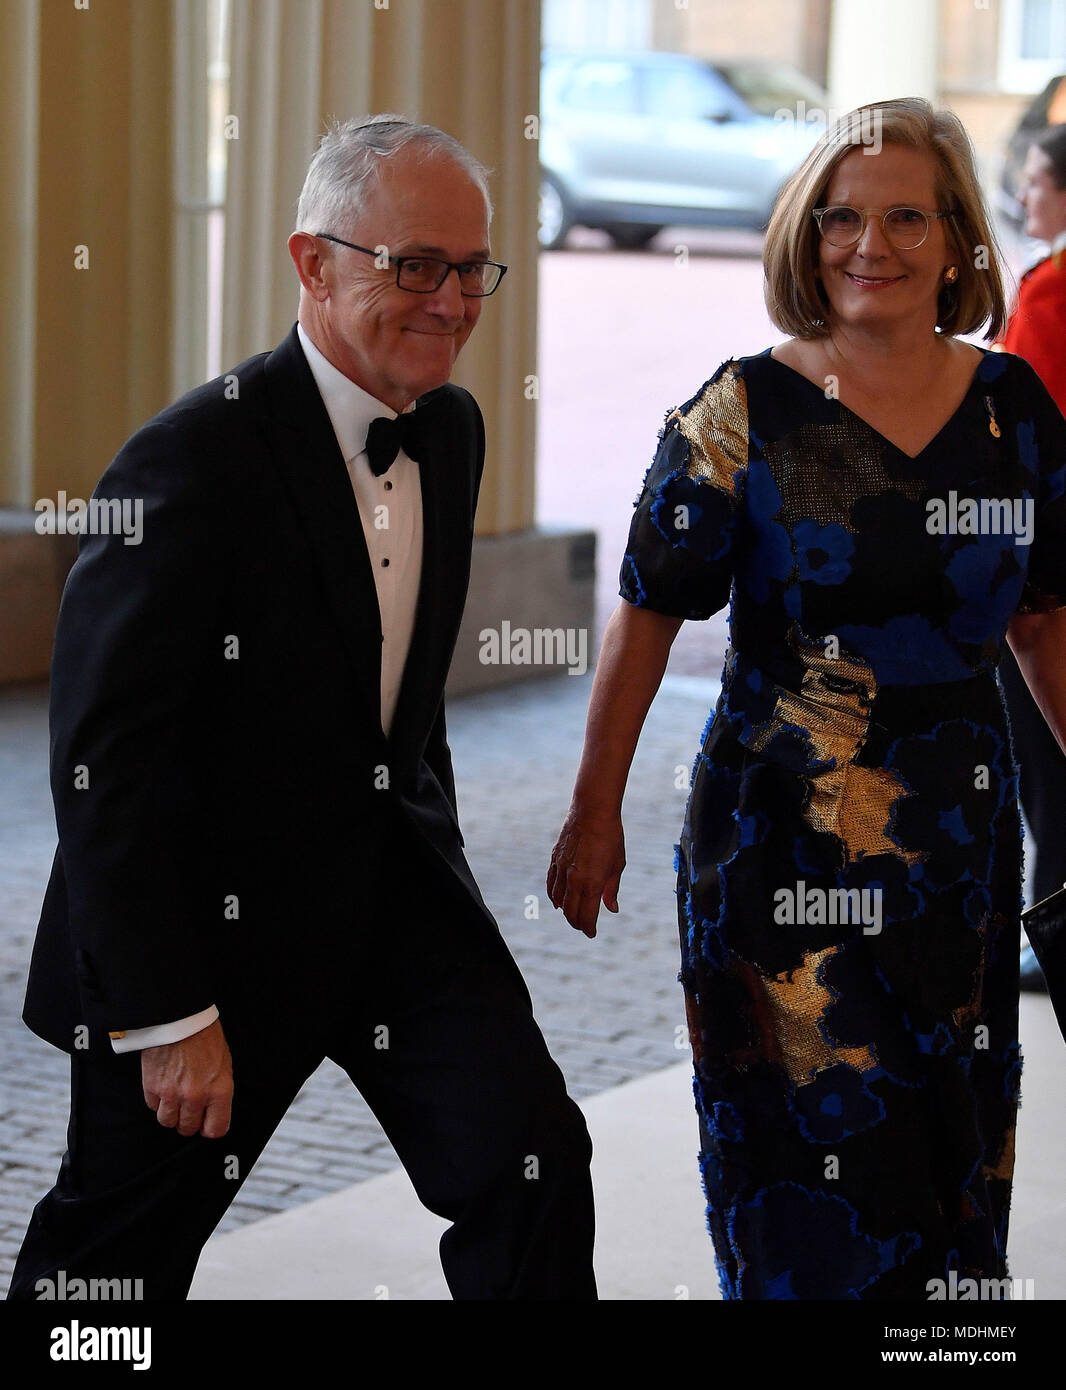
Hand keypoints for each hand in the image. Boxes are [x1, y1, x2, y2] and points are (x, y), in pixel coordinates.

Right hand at [141, 1019, 232, 1138]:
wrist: (179, 1017)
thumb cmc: (204, 1036)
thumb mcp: (224, 1063)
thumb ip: (218, 1090)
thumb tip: (215, 1110)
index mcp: (219, 1090)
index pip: (216, 1129)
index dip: (211, 1128)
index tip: (207, 1124)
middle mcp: (195, 1097)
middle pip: (188, 1129)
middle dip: (190, 1121)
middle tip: (190, 1109)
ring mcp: (172, 1094)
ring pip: (168, 1122)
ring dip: (172, 1113)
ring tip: (175, 1098)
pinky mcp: (152, 1087)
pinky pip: (153, 1107)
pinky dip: (158, 1101)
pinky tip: (164, 1086)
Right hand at [547, 807, 624, 937]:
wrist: (592, 812)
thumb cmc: (610, 837)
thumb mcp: (617, 865)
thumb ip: (612, 890)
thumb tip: (612, 908)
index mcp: (592, 884)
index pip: (587, 916)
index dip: (589, 928)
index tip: (592, 933)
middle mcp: (574, 880)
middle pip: (570, 912)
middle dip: (577, 923)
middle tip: (583, 927)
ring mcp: (562, 870)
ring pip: (558, 900)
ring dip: (565, 911)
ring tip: (572, 915)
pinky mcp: (554, 860)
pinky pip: (550, 884)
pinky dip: (553, 896)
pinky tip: (557, 901)